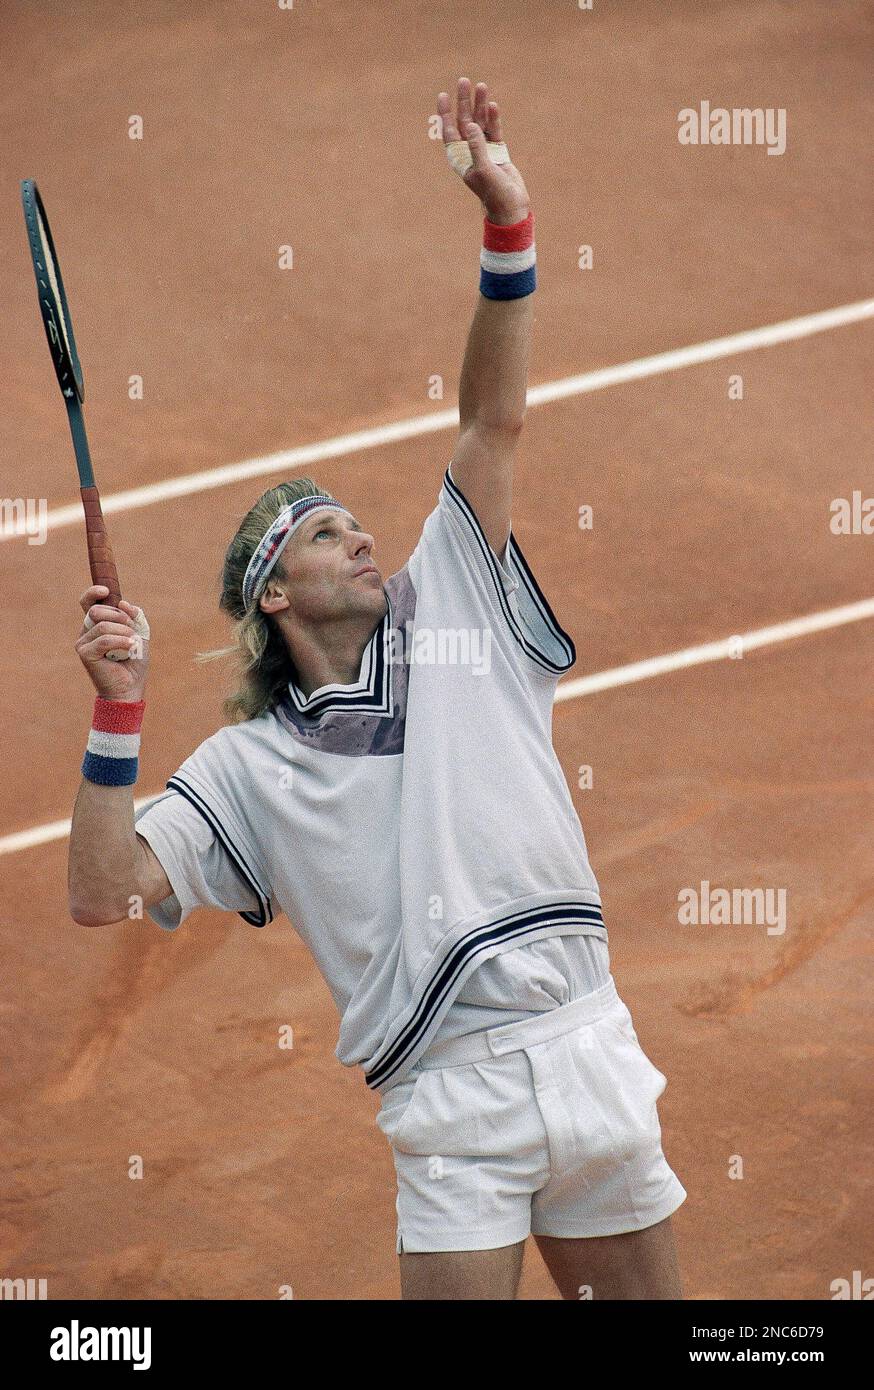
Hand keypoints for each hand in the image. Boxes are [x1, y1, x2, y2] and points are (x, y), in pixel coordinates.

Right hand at [75, 584, 149, 701]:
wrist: (131, 688)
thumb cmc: (134, 662)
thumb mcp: (139, 633)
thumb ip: (134, 616)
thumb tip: (123, 603)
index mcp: (97, 624)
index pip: (88, 603)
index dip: (93, 593)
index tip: (105, 590)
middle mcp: (87, 632)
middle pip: (97, 611)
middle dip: (120, 616)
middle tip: (132, 629)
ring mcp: (83, 643)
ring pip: (103, 625)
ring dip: (123, 631)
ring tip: (133, 642)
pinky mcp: (85, 654)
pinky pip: (103, 639)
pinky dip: (121, 641)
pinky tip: (130, 647)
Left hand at [437, 77, 529, 224]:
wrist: (510, 205)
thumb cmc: (493, 193)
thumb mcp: (483, 169)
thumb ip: (476, 146)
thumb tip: (470, 125)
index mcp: (460, 158)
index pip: (449, 131)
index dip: (445, 113)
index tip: (444, 95)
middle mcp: (470, 151)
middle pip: (464, 121)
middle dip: (464, 102)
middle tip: (464, 81)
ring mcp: (484, 150)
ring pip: (480, 122)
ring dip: (480, 105)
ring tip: (482, 86)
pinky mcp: (498, 150)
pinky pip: (494, 130)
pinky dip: (493, 118)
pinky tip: (492, 105)